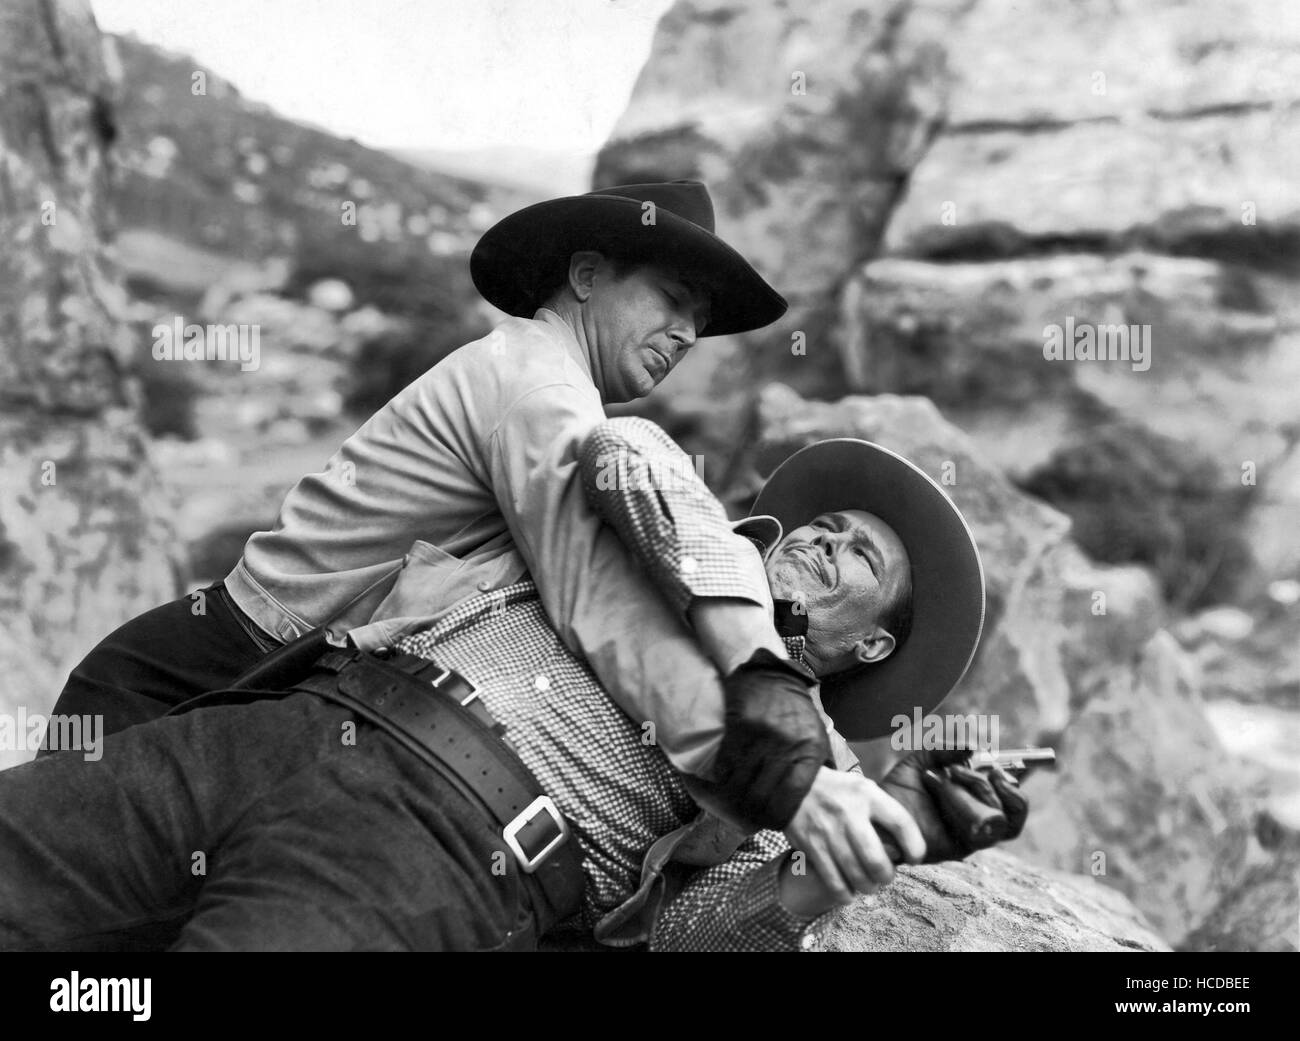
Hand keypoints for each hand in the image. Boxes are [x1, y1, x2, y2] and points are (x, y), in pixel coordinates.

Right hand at [711, 648, 829, 829]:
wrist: (770, 675)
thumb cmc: (796, 711)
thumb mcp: (817, 736)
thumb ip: (817, 767)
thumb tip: (820, 801)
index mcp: (809, 750)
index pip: (793, 796)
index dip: (780, 815)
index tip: (772, 823)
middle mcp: (786, 744)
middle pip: (765, 794)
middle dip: (755, 811)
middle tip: (750, 818)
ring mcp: (762, 736)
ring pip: (742, 782)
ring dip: (736, 798)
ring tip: (736, 805)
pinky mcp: (740, 727)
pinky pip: (727, 764)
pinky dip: (724, 779)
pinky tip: (725, 783)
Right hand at [781, 766, 926, 916]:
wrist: (792, 784)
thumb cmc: (837, 790)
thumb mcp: (863, 787)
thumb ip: (883, 810)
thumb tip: (905, 844)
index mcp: (867, 795)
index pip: (901, 823)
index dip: (915, 846)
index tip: (916, 858)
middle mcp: (848, 813)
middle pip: (876, 859)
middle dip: (886, 876)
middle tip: (886, 876)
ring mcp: (828, 830)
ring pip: (855, 874)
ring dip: (867, 886)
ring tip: (869, 885)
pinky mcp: (811, 844)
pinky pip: (832, 879)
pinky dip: (844, 892)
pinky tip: (849, 893)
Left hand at [878, 748, 1028, 863]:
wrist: (877, 808)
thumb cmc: (902, 785)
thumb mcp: (924, 759)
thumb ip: (947, 749)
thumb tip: (974, 745)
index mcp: (976, 798)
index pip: (1010, 792)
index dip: (1021, 777)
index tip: (1023, 757)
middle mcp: (978, 818)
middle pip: (1014, 812)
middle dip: (1010, 790)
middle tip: (994, 770)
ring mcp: (971, 835)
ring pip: (1000, 821)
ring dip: (985, 793)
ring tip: (962, 774)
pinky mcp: (960, 848)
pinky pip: (978, 832)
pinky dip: (967, 806)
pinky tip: (948, 788)